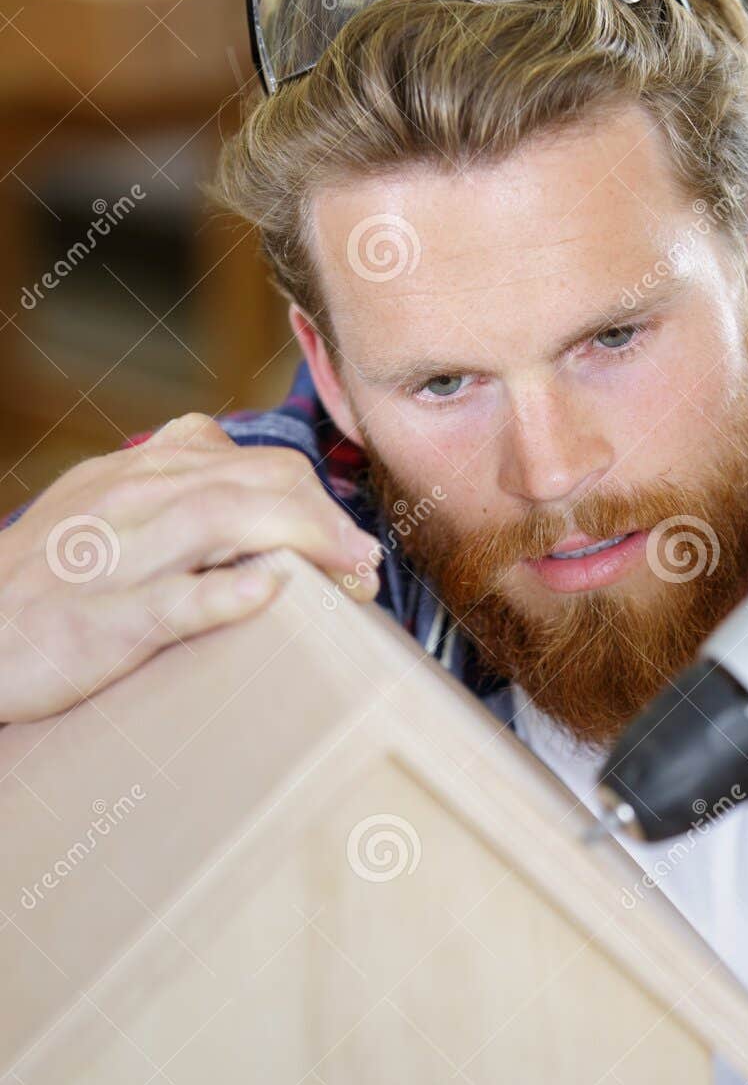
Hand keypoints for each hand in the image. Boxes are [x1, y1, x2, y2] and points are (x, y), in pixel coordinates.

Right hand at [0, 414, 381, 723]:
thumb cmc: (44, 580)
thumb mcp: (104, 506)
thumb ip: (173, 483)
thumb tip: (243, 472)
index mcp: (145, 474)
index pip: (259, 463)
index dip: (319, 500)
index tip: (351, 547)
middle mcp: (137, 500)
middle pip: (259, 482)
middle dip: (328, 520)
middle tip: (366, 570)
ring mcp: (120, 558)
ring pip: (223, 518)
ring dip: (304, 541)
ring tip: (352, 577)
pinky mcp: (102, 620)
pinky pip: (170, 598)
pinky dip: (222, 593)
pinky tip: (267, 593)